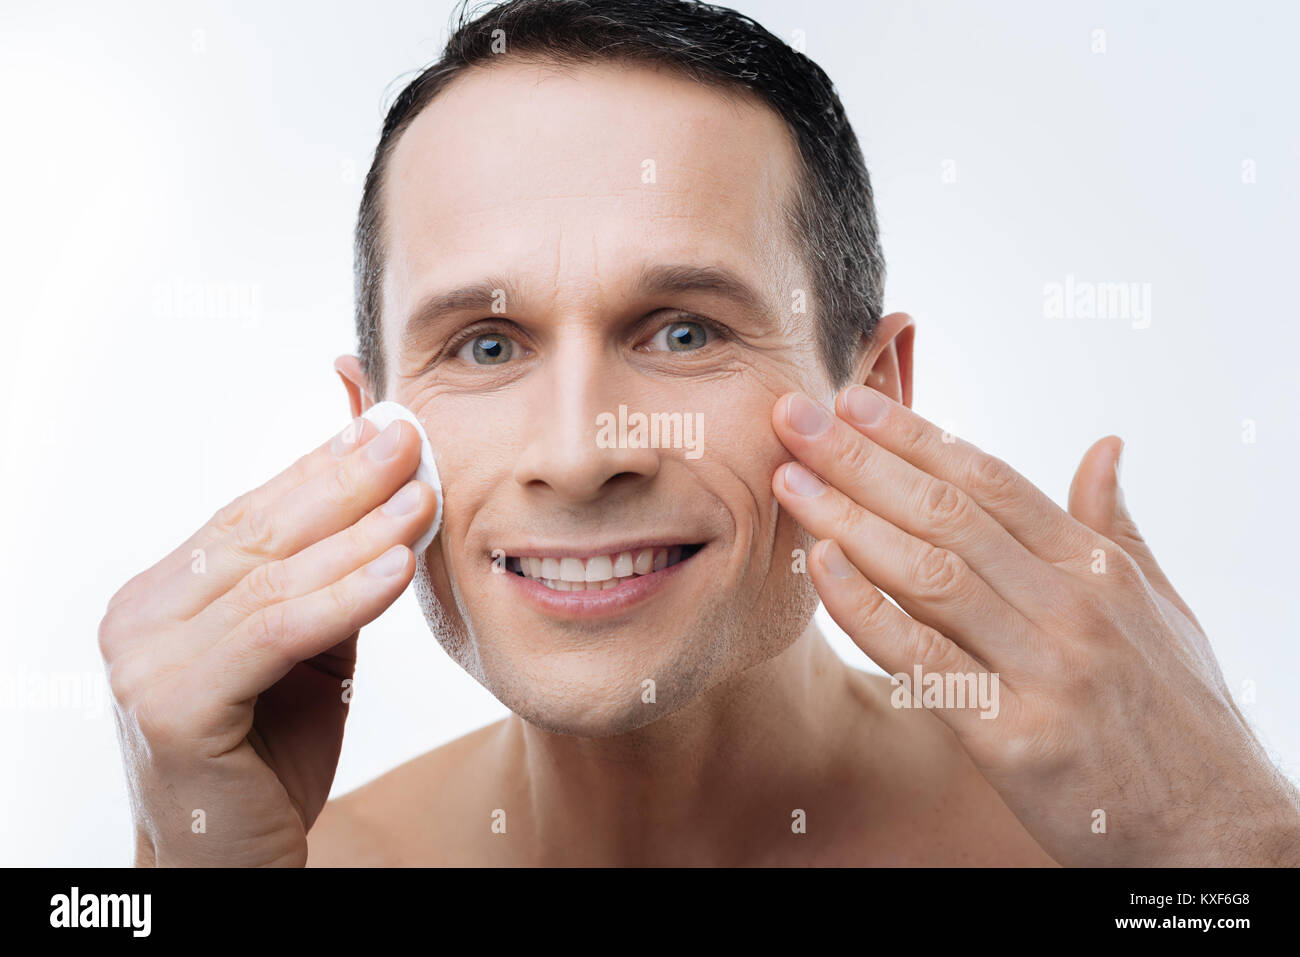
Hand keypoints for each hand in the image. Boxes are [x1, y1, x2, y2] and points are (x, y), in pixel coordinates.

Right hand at [99, 417, 436, 865]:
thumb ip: (328, 573)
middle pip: (258, 532)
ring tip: (422, 497)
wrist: (234, 862)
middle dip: (343, 481)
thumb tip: (382, 486)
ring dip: (357, 533)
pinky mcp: (172, 705)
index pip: (252, 515)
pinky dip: (342, 599)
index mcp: (165, 595)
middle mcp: (141, 617)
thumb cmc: (272, 753)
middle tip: (409, 437)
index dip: (321, 466)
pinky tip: (398, 570)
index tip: (386, 425)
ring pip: (271, 578)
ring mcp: (145, 660)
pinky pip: (275, 634)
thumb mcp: (308, 646)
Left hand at [772, 386, 1299, 865]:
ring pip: (930, 574)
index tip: (852, 400)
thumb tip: (1104, 446)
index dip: (915, 435)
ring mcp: (1046, 669)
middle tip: (795, 417)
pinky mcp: (1016, 737)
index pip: (990, 480)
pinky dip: (867, 612)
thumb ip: (1113, 526)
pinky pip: (925, 662)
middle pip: (948, 513)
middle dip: (862, 459)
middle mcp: (1072, 606)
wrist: (1219, 829)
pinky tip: (822, 569)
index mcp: (1098, 567)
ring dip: (848, 520)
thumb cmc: (1179, 715)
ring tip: (788, 481)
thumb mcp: (1160, 607)